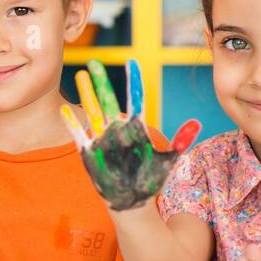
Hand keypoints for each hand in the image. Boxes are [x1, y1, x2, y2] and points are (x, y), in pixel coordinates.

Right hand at [60, 59, 198, 210]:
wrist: (132, 199)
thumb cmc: (150, 180)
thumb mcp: (169, 159)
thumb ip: (180, 140)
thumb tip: (196, 123)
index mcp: (136, 127)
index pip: (135, 97)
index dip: (133, 80)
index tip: (132, 62)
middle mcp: (118, 128)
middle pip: (108, 98)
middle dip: (101, 80)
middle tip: (94, 61)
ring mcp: (102, 138)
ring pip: (92, 110)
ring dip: (86, 94)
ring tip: (79, 76)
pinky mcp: (89, 151)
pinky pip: (79, 134)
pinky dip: (72, 122)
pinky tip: (64, 110)